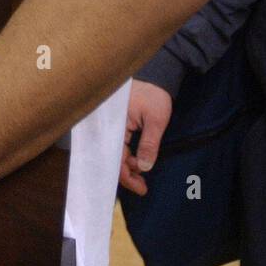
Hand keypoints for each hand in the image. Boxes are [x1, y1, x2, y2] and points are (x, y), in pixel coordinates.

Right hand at [120, 79, 172, 195]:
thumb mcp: (156, 120)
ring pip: (116, 152)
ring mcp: (113, 126)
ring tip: (142, 176)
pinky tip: (137, 162)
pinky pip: (119, 144)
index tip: (141, 188)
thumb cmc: (154, 96)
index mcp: (115, 124)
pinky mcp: (118, 125)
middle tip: (143, 187)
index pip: (116, 156)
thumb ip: (149, 144)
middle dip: (127, 174)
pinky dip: (128, 155)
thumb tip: (143, 167)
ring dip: (128, 165)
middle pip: (113, 157)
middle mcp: (109, 126)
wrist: (156, 77)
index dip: (127, 175)